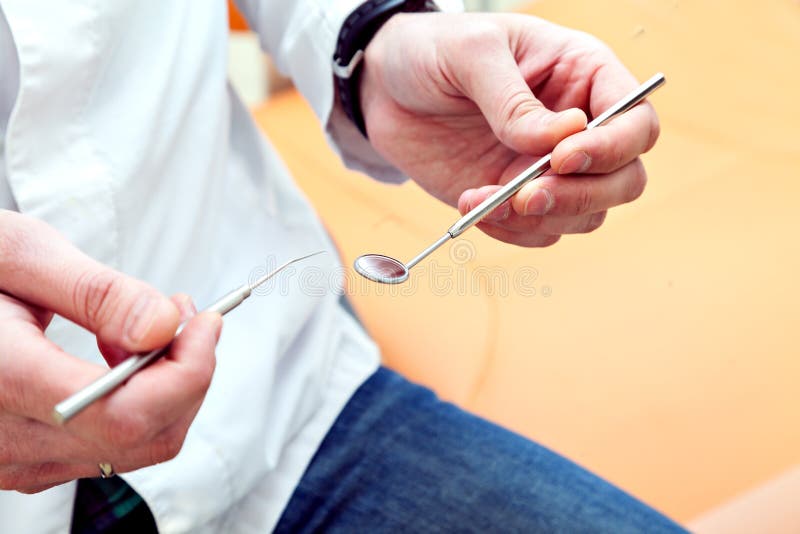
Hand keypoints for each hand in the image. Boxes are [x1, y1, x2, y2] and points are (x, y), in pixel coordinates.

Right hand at [0, 210, 220, 492]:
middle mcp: (5, 439)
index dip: (189, 369)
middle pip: (144, 437)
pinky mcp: (23, 457)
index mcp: (1, 380)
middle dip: (188, 372)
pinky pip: (107, 445)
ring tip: (156, 325)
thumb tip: (164, 326)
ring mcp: (13, 458)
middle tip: (188, 315)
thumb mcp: (17, 253)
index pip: (129, 412)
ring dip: (168, 386)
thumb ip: (97, 293)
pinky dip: (140, 401)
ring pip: (134, 447)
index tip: (205, 321)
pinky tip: (124, 354)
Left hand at [360, 12, 659, 246]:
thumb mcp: (469, 54)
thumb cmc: (432, 51)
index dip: (612, 147)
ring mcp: (548, 169)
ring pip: (586, 215)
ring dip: (541, 219)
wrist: (384, 89)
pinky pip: (538, 233)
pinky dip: (510, 231)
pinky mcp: (516, 198)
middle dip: (582, 196)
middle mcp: (576, 128)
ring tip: (483, 198)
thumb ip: (513, 99)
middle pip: (624, 179)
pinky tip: (473, 206)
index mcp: (583, 75)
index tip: (561, 158)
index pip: (635, 121)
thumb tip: (561, 140)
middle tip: (527, 196)